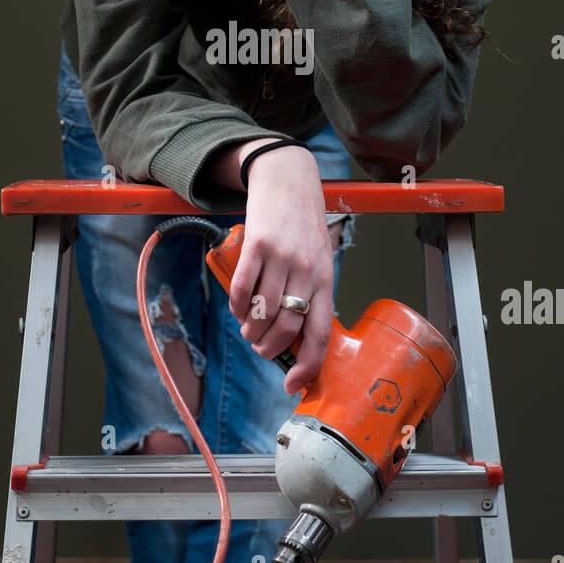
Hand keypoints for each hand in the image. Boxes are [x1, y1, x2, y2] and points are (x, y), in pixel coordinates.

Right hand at [227, 145, 333, 394]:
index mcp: (326, 280)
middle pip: (287, 328)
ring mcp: (283, 258)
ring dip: (251, 330)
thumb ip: (310, 292)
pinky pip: (243, 287)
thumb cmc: (303, 225)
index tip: (292, 384)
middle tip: (260, 348)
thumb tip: (295, 335)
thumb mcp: (319, 258)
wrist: (288, 179)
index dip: (307, 365)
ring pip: (264, 312)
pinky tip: (237, 309)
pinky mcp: (259, 244)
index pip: (320, 333)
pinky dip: (236, 306)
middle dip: (269, 348)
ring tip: (247, 329)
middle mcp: (308, 271)